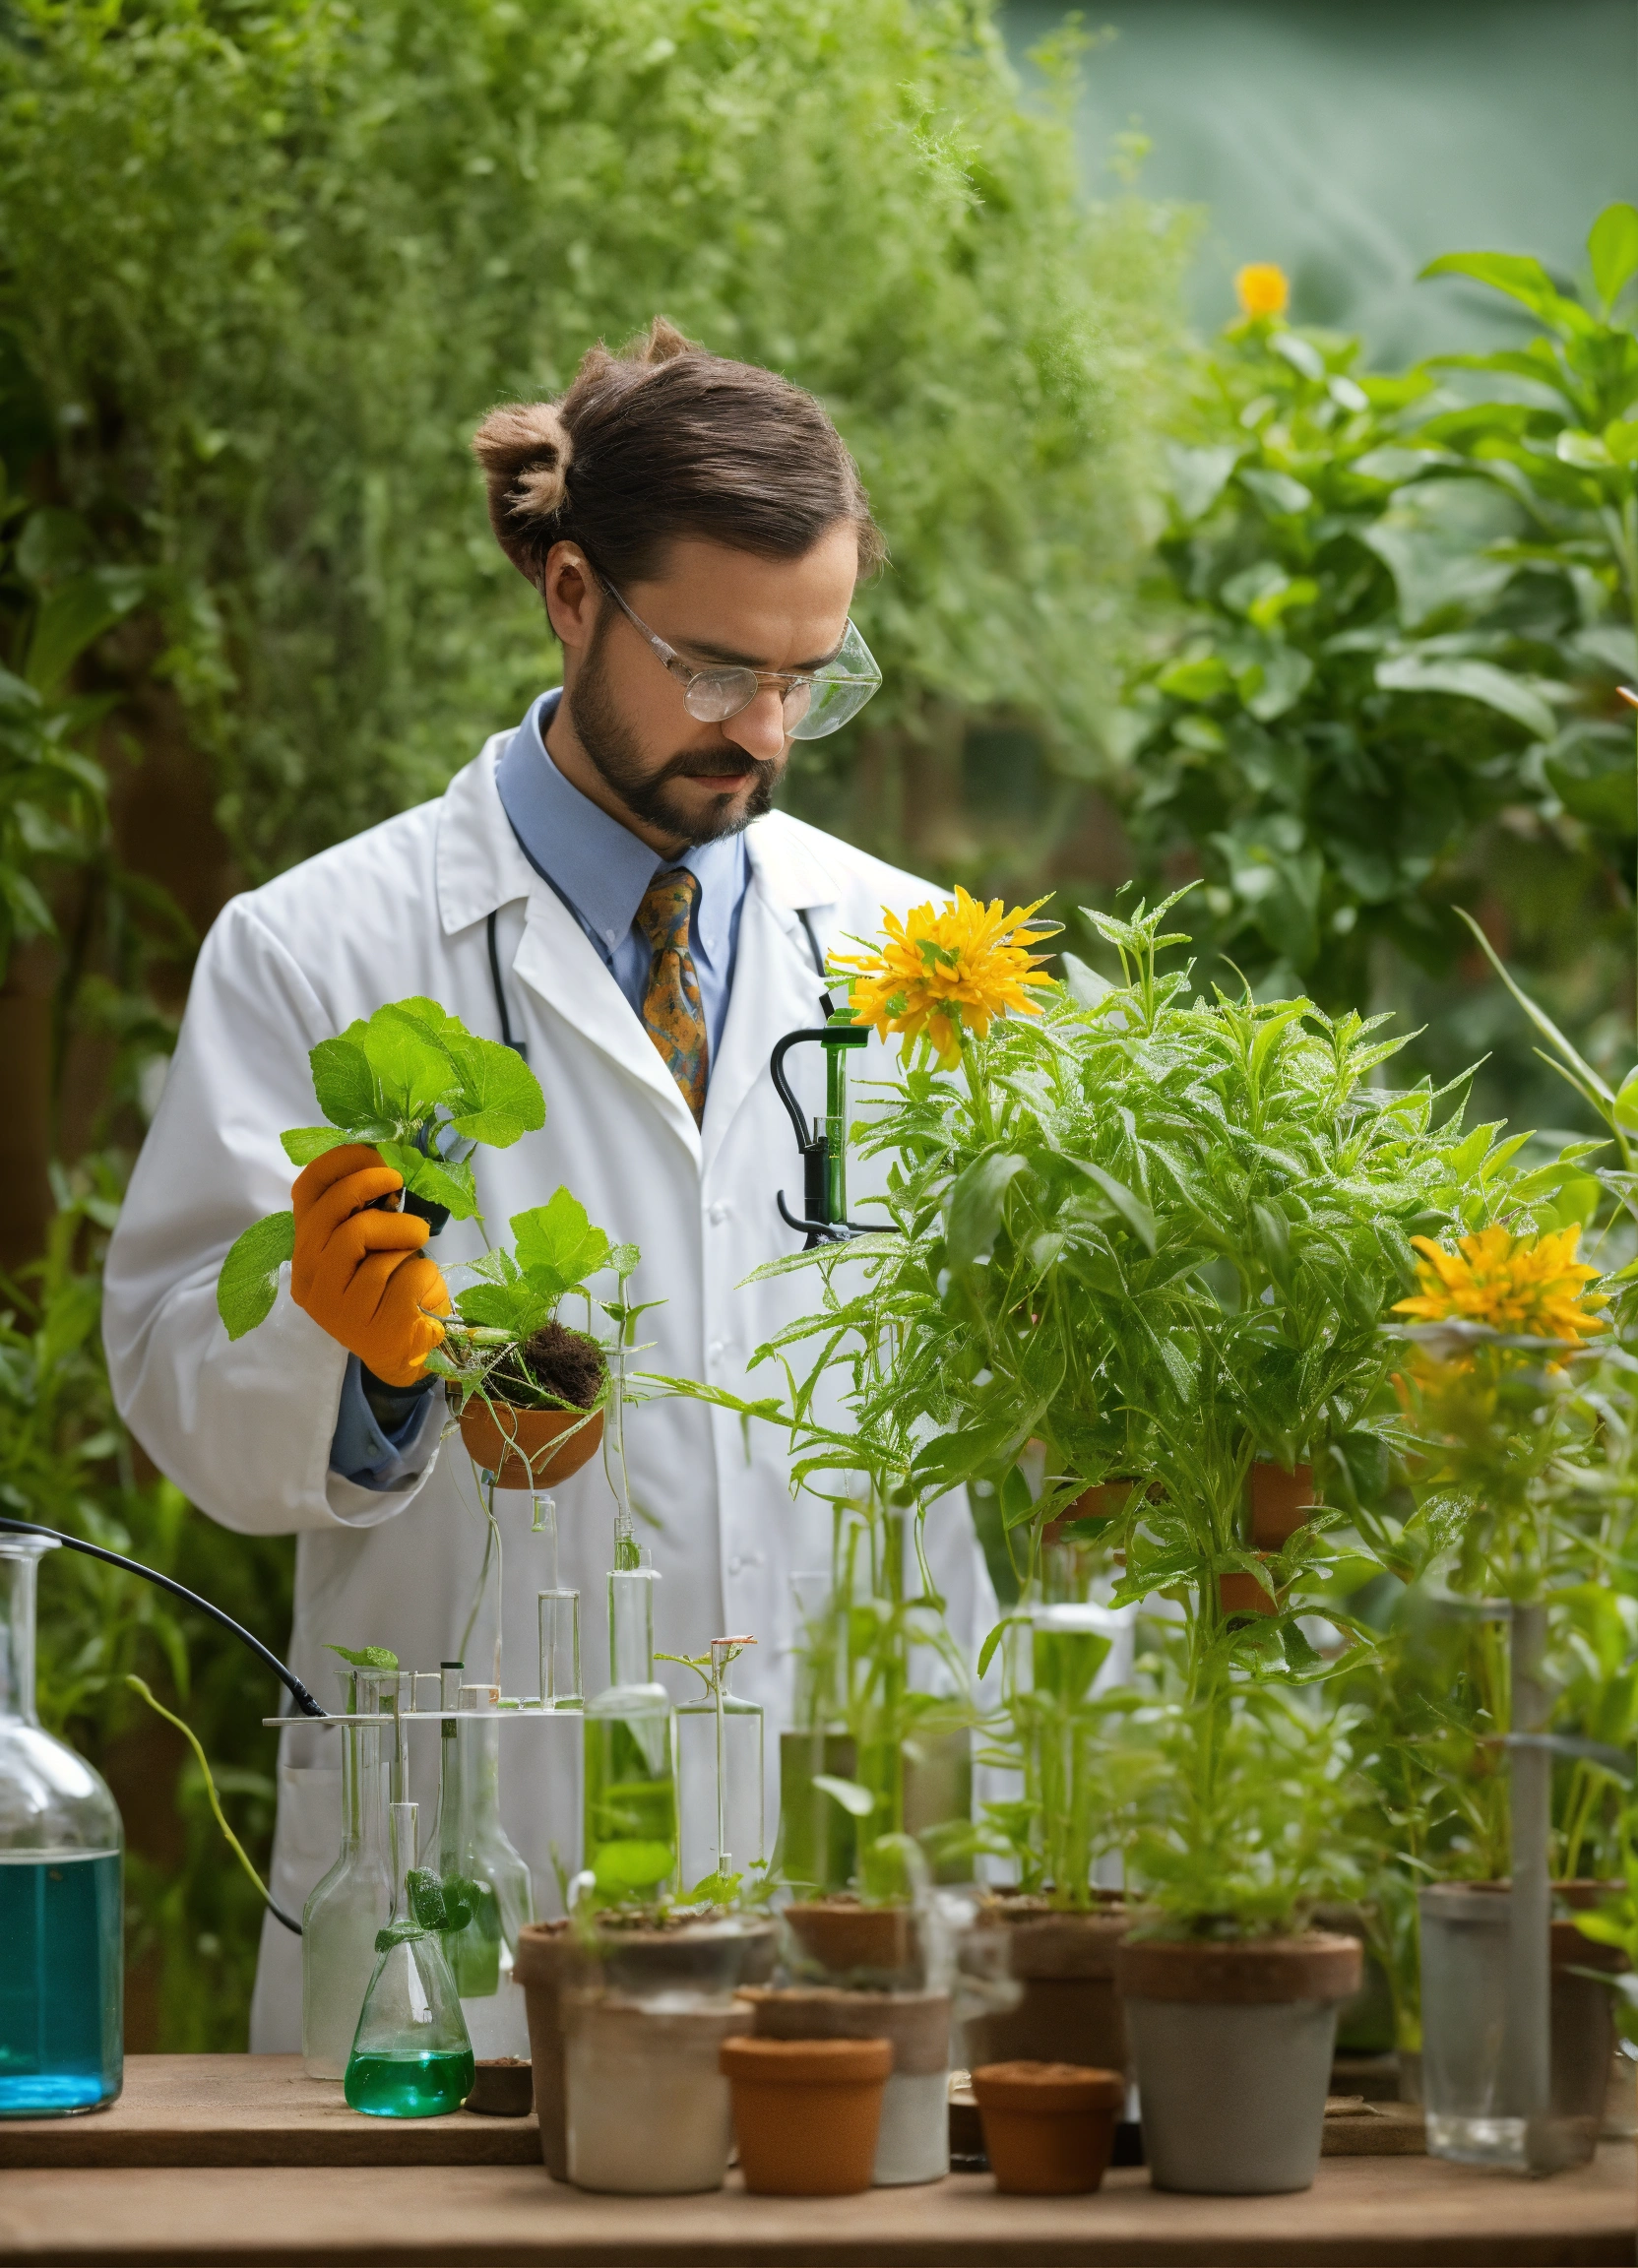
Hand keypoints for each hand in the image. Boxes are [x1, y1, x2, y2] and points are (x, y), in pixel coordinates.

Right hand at [289, 1145, 449, 1388]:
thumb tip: (382, 1164)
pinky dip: (420, 1270)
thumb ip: (364, 1212)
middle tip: (399, 1182)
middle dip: (369, 1186)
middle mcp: (309, 1278)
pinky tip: (419, 1286)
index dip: (338, 1163)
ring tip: (417, 1238)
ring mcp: (333, 1308)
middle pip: (331, 1213)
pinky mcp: (367, 1328)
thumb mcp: (372, 1245)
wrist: (407, 1351)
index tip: (374, 1155)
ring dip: (400, 1229)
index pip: (305, 1192)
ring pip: (358, 1238)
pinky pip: (398, 1276)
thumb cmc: (391, 1288)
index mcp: (306, 1251)